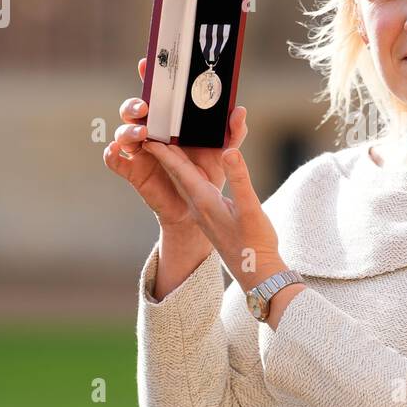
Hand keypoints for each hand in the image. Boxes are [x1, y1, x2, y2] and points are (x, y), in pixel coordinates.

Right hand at [103, 56, 248, 229]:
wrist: (200, 207)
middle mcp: (151, 130)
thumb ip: (233, 132)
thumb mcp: (224, 151)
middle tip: (145, 107)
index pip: (157, 94)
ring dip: (128, 130)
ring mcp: (139, 150)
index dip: (149, 77)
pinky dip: (112, 154)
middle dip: (134, 104)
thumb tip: (239, 110)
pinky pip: (114, 159)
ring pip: (123, 132)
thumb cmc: (209, 171)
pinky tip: (116, 151)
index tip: (147, 64)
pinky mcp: (133, 170)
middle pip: (133, 109)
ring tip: (142, 133)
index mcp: (170, 120)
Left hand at [140, 131, 286, 294]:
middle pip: (177, 174)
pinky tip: (195, 172)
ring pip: (185, 182)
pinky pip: (196, 190)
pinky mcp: (212, 218)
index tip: (149, 134)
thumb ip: (239, 179)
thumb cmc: (254, 243)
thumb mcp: (250, 208)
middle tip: (154, 132)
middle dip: (165, 152)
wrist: (257, 274)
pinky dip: (191, 175)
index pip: (179, 170)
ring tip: (170, 145)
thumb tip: (229, 151)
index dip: (164, 151)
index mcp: (204, 201)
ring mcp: (204, 213)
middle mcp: (199, 206)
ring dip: (176, 163)